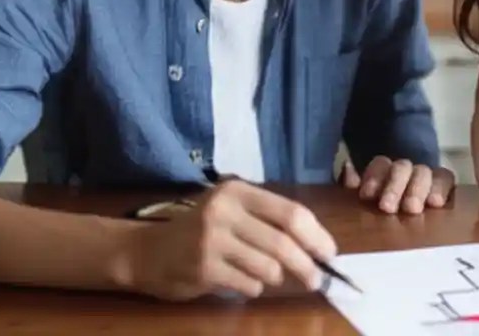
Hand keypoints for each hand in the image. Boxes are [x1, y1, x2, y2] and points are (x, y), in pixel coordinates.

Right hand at [119, 180, 336, 301]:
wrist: (148, 252)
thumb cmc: (201, 232)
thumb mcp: (233, 212)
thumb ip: (270, 222)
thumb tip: (319, 246)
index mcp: (238, 191)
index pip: (291, 212)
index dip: (317, 235)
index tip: (330, 253)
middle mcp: (224, 210)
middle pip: (283, 243)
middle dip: (307, 265)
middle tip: (317, 280)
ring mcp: (211, 240)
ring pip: (269, 268)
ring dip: (276, 277)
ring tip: (265, 275)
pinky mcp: (203, 268)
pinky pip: (248, 285)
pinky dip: (253, 287)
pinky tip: (241, 281)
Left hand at [342, 156, 455, 213]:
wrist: (411, 210)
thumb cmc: (381, 206)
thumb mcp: (364, 196)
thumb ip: (353, 185)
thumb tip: (348, 170)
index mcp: (384, 170)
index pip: (380, 165)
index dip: (374, 178)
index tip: (367, 195)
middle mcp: (406, 170)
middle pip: (401, 168)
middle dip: (394, 187)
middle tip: (388, 207)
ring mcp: (426, 175)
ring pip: (423, 172)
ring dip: (416, 189)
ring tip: (412, 208)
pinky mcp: (443, 184)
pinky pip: (445, 179)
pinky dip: (440, 188)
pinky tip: (436, 203)